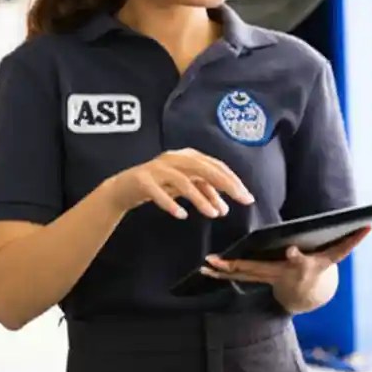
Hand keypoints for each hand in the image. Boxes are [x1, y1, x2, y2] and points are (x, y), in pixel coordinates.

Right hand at [101, 148, 254, 218]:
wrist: (125, 187)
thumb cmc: (159, 184)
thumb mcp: (185, 187)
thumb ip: (205, 192)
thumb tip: (224, 208)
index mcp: (187, 156)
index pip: (215, 165)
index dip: (233, 180)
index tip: (247, 197)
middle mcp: (174, 158)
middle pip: (204, 169)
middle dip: (225, 184)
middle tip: (240, 200)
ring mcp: (157, 168)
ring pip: (183, 182)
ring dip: (201, 199)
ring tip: (213, 214)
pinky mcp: (142, 181)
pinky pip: (158, 193)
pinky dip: (170, 204)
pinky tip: (181, 215)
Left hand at [199, 227, 370, 308]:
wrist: (307, 294)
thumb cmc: (320, 267)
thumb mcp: (335, 255)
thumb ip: (350, 241)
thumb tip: (370, 225)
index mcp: (304, 267)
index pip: (305, 261)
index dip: (299, 257)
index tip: (291, 251)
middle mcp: (284, 275)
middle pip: (263, 270)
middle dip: (246, 266)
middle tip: (229, 262)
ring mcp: (269, 278)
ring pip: (244, 274)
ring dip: (225, 269)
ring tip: (207, 263)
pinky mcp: (257, 278)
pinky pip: (237, 276)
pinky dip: (221, 272)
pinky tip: (203, 268)